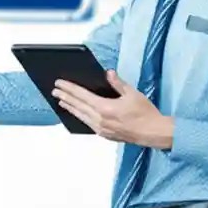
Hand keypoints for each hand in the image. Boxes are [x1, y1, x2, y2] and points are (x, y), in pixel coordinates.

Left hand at [52, 71, 173, 147]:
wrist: (153, 133)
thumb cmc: (145, 114)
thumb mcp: (132, 94)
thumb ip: (118, 83)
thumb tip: (108, 73)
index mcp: (105, 108)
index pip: (81, 95)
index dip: (69, 88)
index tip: (59, 83)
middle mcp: (100, 119)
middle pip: (77, 106)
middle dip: (65, 97)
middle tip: (54, 90)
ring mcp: (101, 128)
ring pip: (80, 116)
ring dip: (70, 107)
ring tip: (61, 101)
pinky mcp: (104, 134)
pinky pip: (87, 123)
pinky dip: (80, 116)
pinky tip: (77, 113)